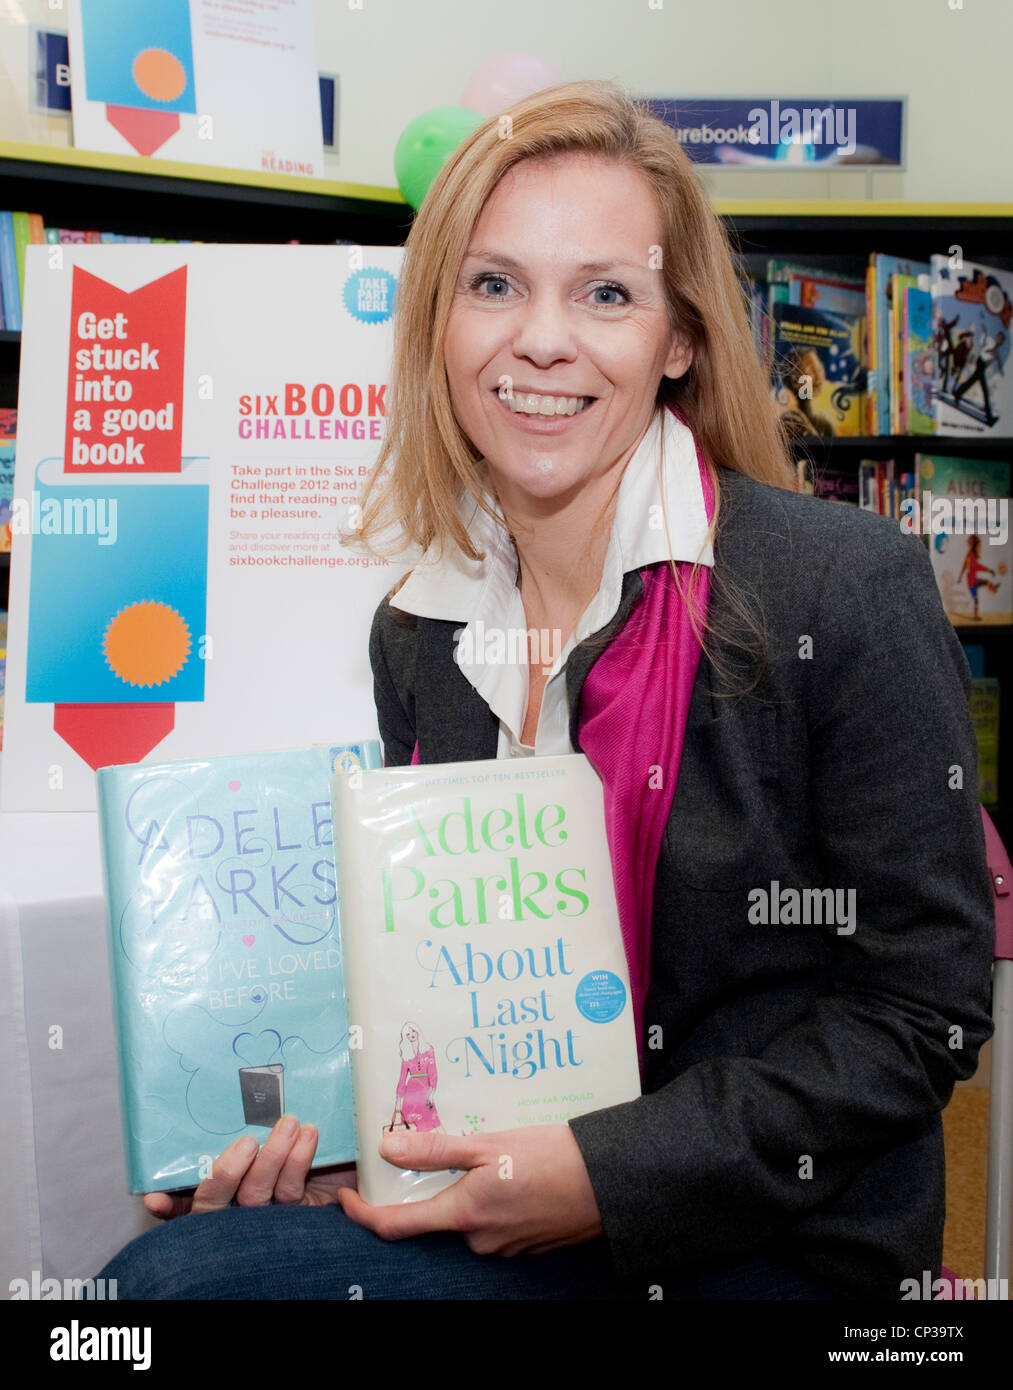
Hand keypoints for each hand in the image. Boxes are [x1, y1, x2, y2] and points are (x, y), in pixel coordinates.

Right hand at [143, 1114, 357, 1219]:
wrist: (348, 1164)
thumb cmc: (298, 1140)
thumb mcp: (265, 1128)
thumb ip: (244, 1116)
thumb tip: (230, 1078)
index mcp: (221, 1194)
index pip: (185, 1202)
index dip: (168, 1204)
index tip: (155, 1198)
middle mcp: (237, 1210)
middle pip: (214, 1204)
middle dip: (226, 1174)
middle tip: (247, 1142)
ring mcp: (266, 1216)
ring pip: (256, 1195)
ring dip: (272, 1157)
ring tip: (290, 1123)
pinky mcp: (298, 1216)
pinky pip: (292, 1191)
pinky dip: (298, 1162)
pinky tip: (307, 1136)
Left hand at [337, 1124, 601, 1256]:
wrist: (610, 1183)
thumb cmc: (552, 1158)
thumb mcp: (490, 1144)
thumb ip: (437, 1150)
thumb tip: (388, 1149)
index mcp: (464, 1214)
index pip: (398, 1225)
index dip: (364, 1215)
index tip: (346, 1198)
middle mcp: (480, 1240)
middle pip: (439, 1215)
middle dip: (437, 1185)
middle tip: (449, 1146)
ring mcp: (505, 1246)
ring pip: (471, 1216)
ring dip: (471, 1189)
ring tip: (493, 1152)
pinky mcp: (528, 1244)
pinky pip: (498, 1221)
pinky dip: (497, 1198)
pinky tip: (517, 1172)